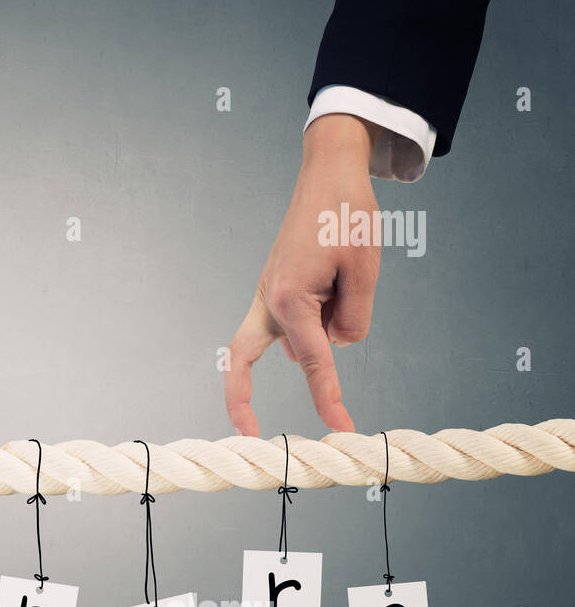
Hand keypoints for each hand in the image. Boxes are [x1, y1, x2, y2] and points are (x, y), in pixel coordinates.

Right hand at [224, 113, 381, 436]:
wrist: (328, 172)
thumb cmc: (346, 215)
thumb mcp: (365, 270)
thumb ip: (353, 320)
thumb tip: (336, 347)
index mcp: (288, 298)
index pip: (314, 362)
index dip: (330, 399)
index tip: (342, 431)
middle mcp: (268, 300)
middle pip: (243, 360)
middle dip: (240, 398)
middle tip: (248, 435)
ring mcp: (266, 294)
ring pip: (294, 337)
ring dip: (324, 323)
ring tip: (350, 269)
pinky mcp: (275, 289)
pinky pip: (294, 320)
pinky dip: (321, 315)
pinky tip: (340, 280)